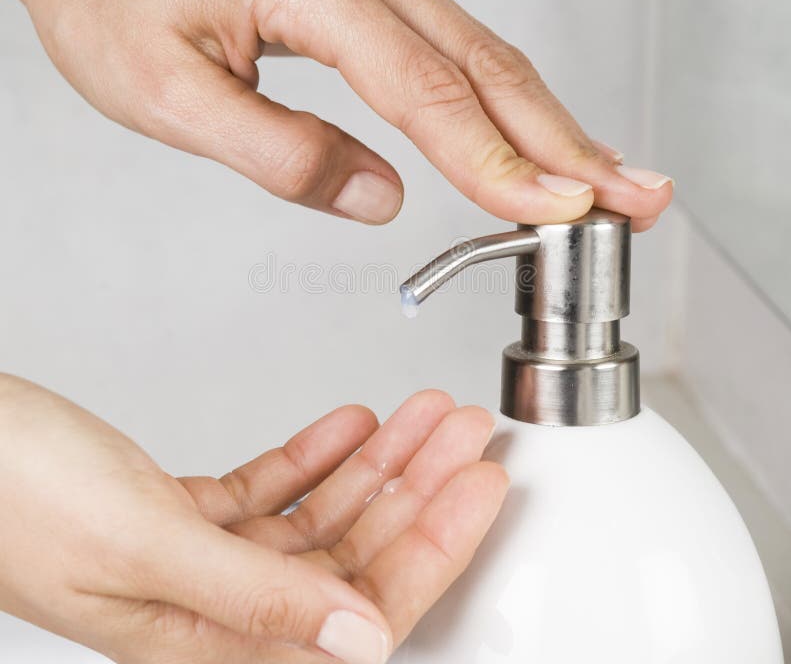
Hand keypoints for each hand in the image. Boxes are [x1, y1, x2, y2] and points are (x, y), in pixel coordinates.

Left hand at [0, 0, 670, 230]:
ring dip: (553, 123)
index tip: (556, 209)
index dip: (496, 162)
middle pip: (486, 65)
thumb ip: (280, 152)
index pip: (428, 91)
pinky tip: (543, 133)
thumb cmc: (115, 3)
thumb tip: (380, 196)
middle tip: (633, 194)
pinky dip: (508, 100)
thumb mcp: (169, 99)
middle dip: (565, 141)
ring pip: (486, 54)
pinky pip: (458, 46)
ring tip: (611, 176)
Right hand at [0, 374, 504, 662]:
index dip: (433, 542)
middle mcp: (213, 606)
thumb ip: (255, 598)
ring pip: (319, 514)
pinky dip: (315, 454)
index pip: (359, 603)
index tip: (479, 485)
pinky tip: (349, 427)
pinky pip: (274, 489)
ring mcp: (201, 558)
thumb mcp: (143, 544)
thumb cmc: (14, 492)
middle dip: (418, 486)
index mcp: (207, 639)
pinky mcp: (184, 514)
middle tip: (464, 434)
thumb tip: (357, 640)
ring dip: (376, 462)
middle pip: (352, 552)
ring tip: (422, 416)